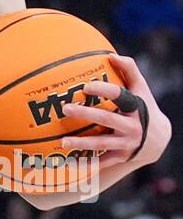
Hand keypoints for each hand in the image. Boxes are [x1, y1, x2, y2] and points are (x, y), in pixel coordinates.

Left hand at [60, 54, 170, 170]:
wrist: (157, 138)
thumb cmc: (143, 106)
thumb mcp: (141, 88)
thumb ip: (129, 69)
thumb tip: (111, 54)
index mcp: (136, 107)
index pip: (119, 95)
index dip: (103, 90)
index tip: (85, 86)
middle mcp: (133, 126)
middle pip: (107, 120)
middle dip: (86, 114)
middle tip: (66, 108)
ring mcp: (127, 144)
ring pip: (102, 144)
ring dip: (82, 144)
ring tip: (62, 142)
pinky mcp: (122, 157)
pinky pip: (102, 162)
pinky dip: (87, 163)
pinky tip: (70, 164)